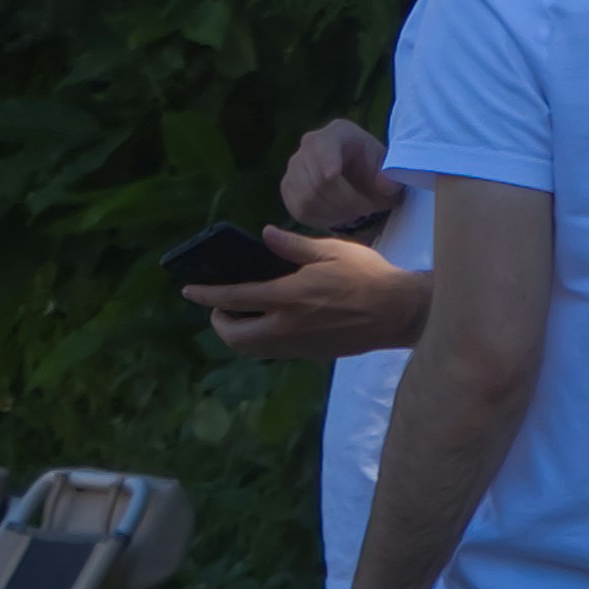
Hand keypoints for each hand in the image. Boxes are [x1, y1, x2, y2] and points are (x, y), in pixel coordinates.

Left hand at [187, 226, 431, 364]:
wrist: (400, 313)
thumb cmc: (368, 276)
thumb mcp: (331, 250)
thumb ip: (293, 246)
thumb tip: (264, 234)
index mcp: (290, 296)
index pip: (235, 298)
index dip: (207, 296)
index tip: (189, 290)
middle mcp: (289, 326)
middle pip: (236, 337)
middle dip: (219, 323)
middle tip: (219, 307)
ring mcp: (299, 345)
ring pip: (253, 349)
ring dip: (238, 335)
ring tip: (240, 314)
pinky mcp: (311, 354)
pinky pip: (273, 351)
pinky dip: (260, 340)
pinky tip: (267, 322)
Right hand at [275, 116, 401, 236]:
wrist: (362, 181)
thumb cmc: (376, 171)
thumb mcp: (390, 170)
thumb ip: (390, 176)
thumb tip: (383, 184)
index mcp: (337, 132)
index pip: (324, 151)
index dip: (336, 177)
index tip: (362, 202)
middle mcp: (309, 143)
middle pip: (318, 181)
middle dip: (345, 202)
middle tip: (366, 209)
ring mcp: (295, 165)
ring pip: (307, 198)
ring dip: (335, 212)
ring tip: (354, 213)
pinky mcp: (288, 187)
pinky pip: (299, 209)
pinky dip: (321, 218)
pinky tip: (338, 215)